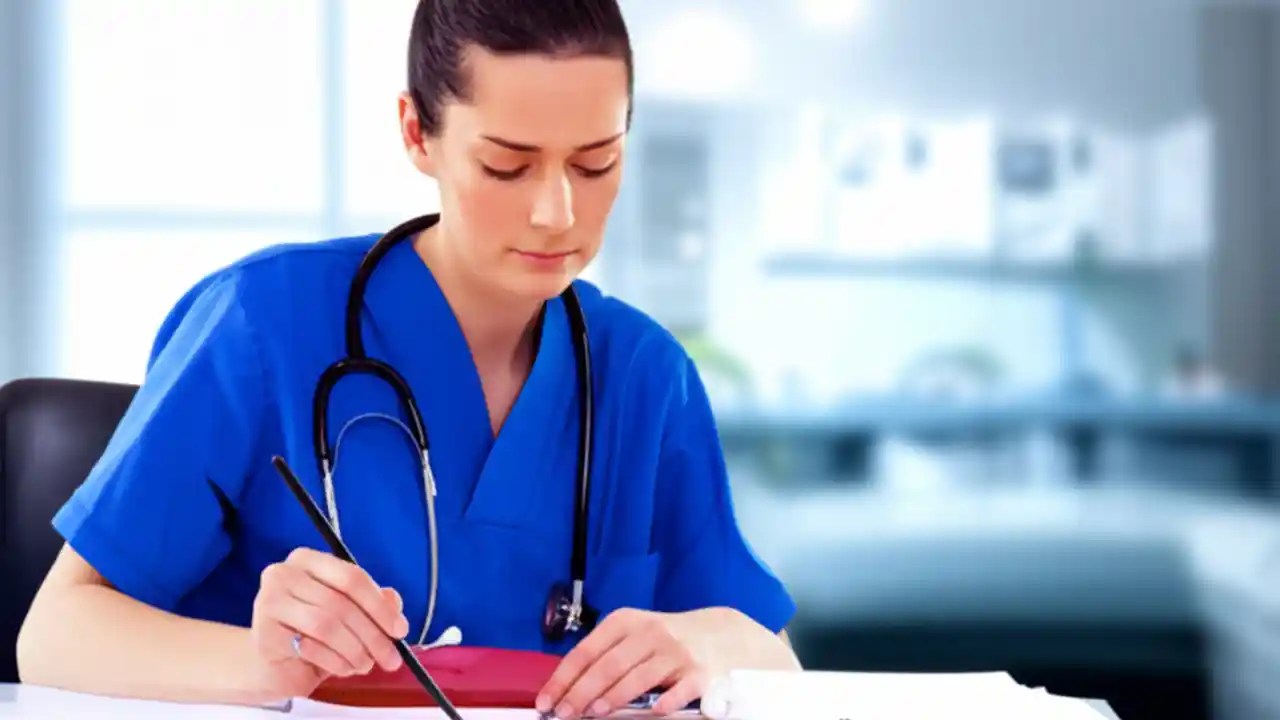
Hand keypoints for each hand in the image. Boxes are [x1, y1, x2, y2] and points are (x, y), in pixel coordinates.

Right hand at [247, 548, 408, 702]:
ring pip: (327, 625)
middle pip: (341, 602)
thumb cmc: (312, 635)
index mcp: (308, 560)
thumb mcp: (349, 615)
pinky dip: (336, 662)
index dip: (380, 606)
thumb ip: (373, 603)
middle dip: (372, 634)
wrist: (272, 665)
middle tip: (391, 658)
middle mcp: (284, 573)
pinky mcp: (264, 633)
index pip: (351, 577)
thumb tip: (394, 604)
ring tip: (365, 664)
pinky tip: (343, 668)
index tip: (400, 630)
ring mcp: (269, 601)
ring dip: (355, 650)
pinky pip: (310, 647)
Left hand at [535, 607, 797, 718]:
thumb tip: (567, 688)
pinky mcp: (699, 673)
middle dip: (580, 693)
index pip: (587, 650)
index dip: (564, 677)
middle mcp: (650, 633)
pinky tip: (651, 713)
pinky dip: (664, 703)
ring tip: (593, 713)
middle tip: (563, 714)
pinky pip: (678, 692)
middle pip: (608, 665)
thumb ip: (606, 654)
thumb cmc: (666, 640)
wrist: (721, 634)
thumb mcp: (635, 634)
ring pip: (637, 677)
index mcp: (627, 622)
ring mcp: (675, 653)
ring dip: (612, 697)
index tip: (547, 700)